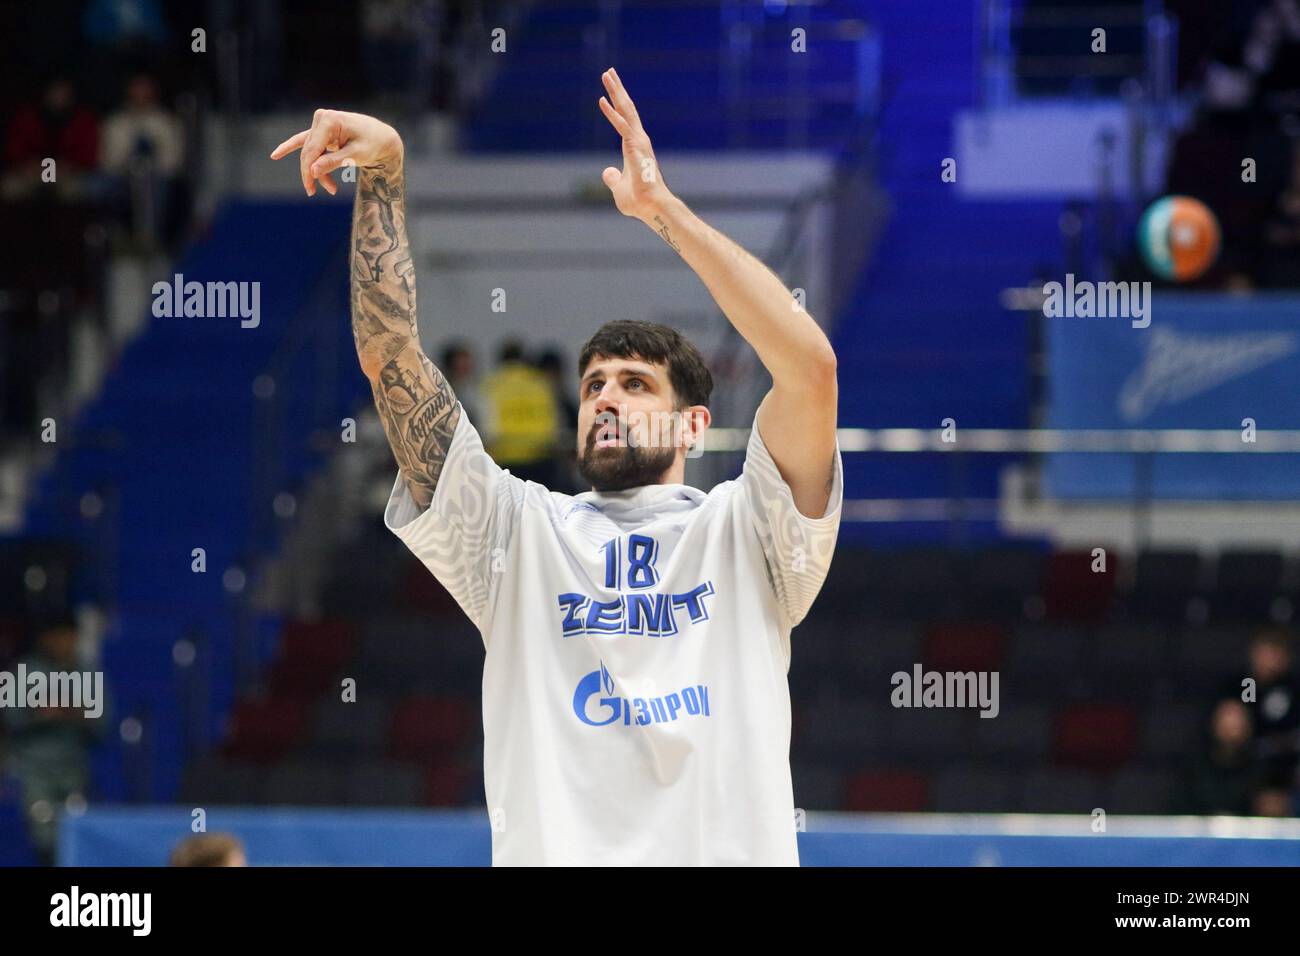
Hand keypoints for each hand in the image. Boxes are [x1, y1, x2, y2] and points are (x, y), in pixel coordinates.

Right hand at [270, 109, 402, 196]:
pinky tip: (275, 155)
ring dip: (316, 171)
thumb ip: (334, 162)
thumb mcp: (357, 155)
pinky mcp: (321, 131)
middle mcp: (321, 119)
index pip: (312, 150)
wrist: (382, 137)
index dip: (309, 171)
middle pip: (309, 153)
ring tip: (331, 189)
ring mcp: (320, 123)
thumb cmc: (373, 143)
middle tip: (319, 192)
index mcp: (329, 120)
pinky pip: (303, 141)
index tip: (311, 189)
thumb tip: (312, 170)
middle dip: (315, 174)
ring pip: (310, 153)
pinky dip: (290, 147)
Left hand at [598, 68, 673, 222]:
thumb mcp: (619, 188)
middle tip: (609, 72)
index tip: (607, 92)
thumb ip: (613, 178)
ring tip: (607, 74)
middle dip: (617, 89)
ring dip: (615, 92)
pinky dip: (612, 114)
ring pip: (626, 111)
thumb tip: (608, 172)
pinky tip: (603, 101)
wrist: (652, 208)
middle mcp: (638, 140)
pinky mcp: (636, 148)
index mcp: (633, 147)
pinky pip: (622, 127)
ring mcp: (638, 142)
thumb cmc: (639, 201)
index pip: (623, 120)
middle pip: (626, 109)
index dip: (615, 105)